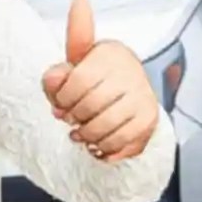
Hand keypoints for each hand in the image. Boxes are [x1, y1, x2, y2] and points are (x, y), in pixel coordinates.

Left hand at [41, 0, 158, 162]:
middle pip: (92, 104)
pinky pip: (123, 141)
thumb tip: (53, 82)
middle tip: (69, 119)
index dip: (63, 97)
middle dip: (74, 117)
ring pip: (107, 126)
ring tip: (80, 133)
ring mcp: (143, 96)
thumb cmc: (95, 74)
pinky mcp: (149, 118)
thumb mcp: (72, 68)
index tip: (60, 103)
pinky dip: (105, 147)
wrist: (128, 80)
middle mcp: (130, 72)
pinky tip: (96, 143)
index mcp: (108, 54)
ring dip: (87, 135)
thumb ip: (56, 74)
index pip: (79, 79)